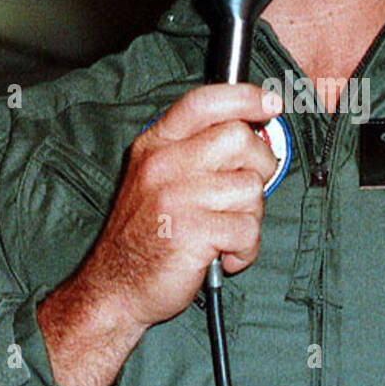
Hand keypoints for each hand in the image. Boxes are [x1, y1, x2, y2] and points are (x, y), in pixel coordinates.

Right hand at [37, 83, 279, 385]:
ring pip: (250, 188)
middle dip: (260, 165)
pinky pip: (248, 230)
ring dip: (250, 217)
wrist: (114, 288)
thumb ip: (197, 151)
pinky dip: (245, 249)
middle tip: (245, 192)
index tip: (270, 105)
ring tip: (224, 233)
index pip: (204, 101)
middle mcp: (163, 164)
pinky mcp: (191, 232)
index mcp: (155, 145)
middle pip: (239, 139)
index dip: (245, 97)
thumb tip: (257, 133)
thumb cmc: (146, 233)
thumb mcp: (157, 177)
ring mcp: (175, 197)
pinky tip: (223, 255)